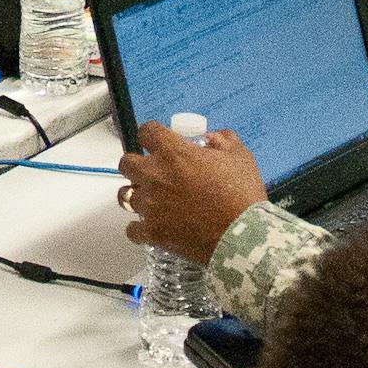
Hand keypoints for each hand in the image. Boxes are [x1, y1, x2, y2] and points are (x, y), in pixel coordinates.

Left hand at [121, 123, 265, 264]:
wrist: (242, 236)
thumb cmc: (242, 195)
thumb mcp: (240, 157)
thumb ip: (223, 140)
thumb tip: (213, 137)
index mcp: (173, 153)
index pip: (147, 131)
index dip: (152, 134)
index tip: (158, 140)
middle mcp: (154, 176)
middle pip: (126, 163)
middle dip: (136, 164)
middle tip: (153, 171)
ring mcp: (150, 206)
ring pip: (125, 196)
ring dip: (136, 195)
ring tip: (150, 200)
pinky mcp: (152, 232)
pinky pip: (132, 229)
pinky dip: (139, 228)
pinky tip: (151, 227)